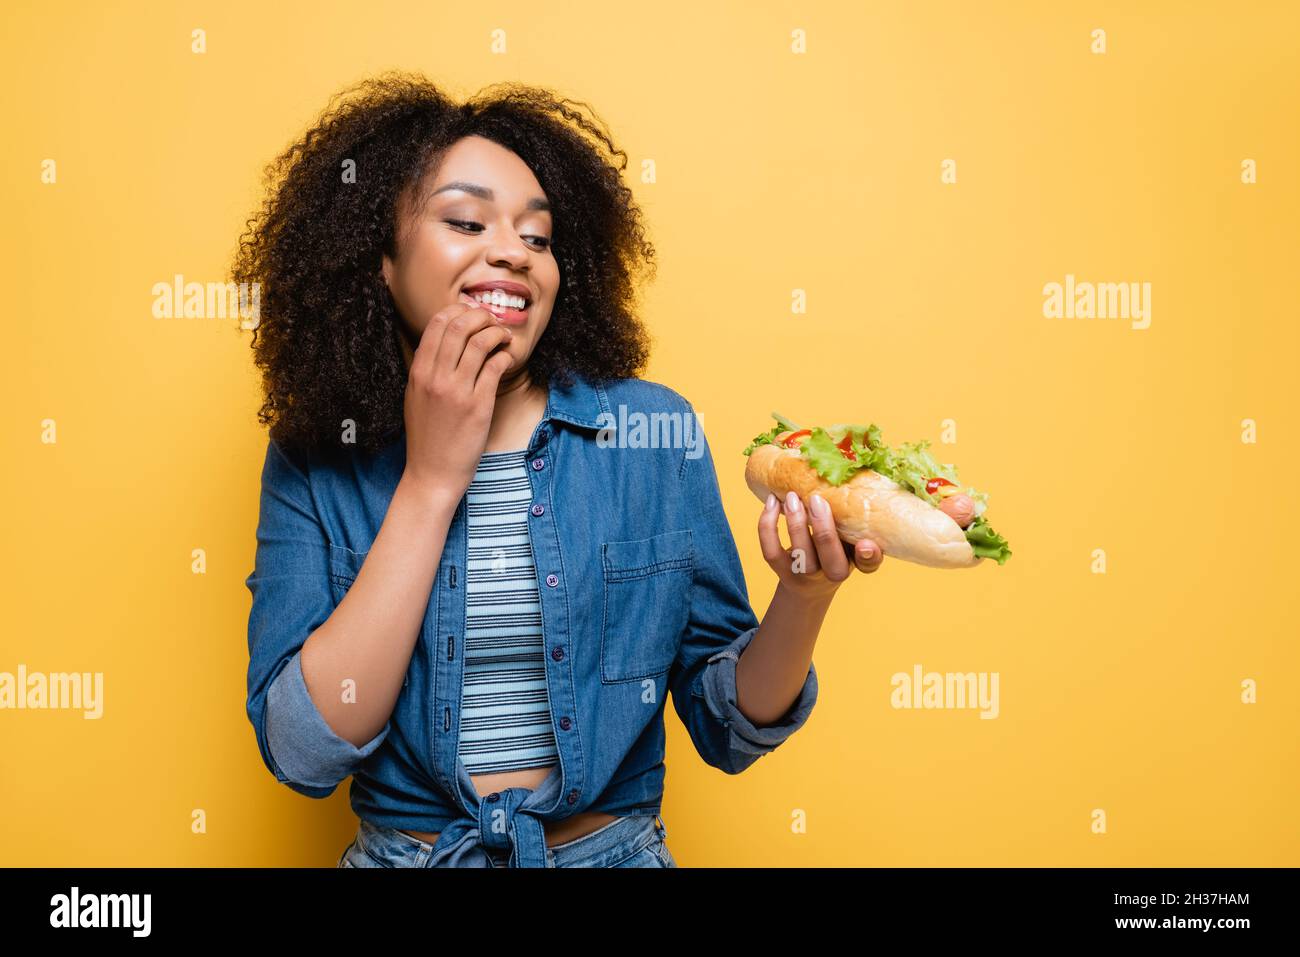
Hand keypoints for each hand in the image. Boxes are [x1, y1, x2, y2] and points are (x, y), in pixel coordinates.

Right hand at [402, 302, 514, 501]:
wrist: (432, 472)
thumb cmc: (427, 436)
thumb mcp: (416, 397)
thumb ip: (427, 369)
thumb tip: (445, 342)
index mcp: (419, 372)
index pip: (438, 324)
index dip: (459, 311)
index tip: (473, 315)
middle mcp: (435, 377)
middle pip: (460, 326)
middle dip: (482, 317)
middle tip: (493, 323)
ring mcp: (457, 391)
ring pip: (480, 342)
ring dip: (497, 333)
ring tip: (504, 338)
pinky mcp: (478, 406)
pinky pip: (495, 366)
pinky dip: (504, 355)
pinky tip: (507, 359)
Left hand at [757, 490, 883, 601]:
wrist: (810, 585)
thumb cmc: (834, 552)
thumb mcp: (849, 541)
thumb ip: (854, 520)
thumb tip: (851, 480)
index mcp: (855, 562)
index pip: (868, 564)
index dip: (869, 555)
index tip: (866, 543)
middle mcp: (832, 574)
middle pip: (829, 556)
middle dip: (823, 527)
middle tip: (816, 498)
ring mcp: (805, 575)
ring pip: (800, 553)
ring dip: (795, 522)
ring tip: (792, 497)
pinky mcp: (782, 571)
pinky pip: (771, 551)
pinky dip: (768, 525)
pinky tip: (772, 503)